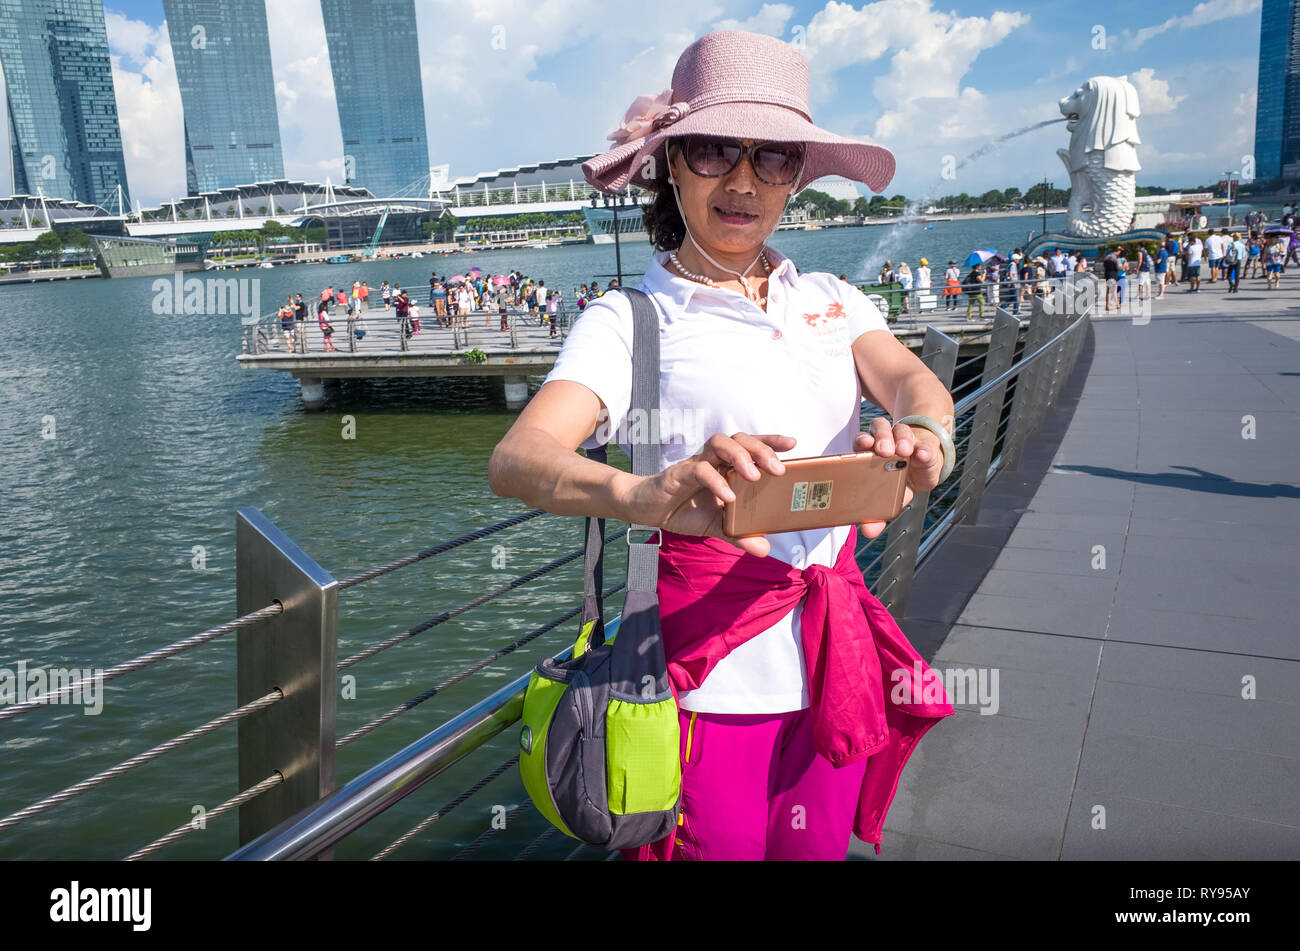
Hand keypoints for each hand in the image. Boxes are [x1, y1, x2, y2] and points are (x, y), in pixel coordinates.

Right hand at [618, 431, 795, 557]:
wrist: (647, 511)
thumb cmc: (684, 510)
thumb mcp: (717, 526)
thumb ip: (740, 534)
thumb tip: (765, 549)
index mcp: (725, 466)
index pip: (751, 446)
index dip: (770, 441)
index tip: (793, 444)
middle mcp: (713, 460)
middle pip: (740, 439)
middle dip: (762, 449)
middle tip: (778, 469)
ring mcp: (696, 463)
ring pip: (720, 444)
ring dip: (740, 457)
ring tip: (755, 476)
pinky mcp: (679, 474)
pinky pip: (700, 470)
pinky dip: (716, 482)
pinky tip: (728, 497)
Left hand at [852, 417, 946, 539]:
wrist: (921, 471)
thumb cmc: (896, 482)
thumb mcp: (886, 498)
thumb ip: (875, 514)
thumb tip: (869, 531)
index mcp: (869, 452)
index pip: (862, 440)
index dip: (862, 441)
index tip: (864, 445)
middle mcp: (885, 440)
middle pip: (879, 429)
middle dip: (881, 438)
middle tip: (884, 451)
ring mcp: (904, 439)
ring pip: (899, 429)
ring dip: (901, 438)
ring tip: (904, 451)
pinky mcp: (924, 445)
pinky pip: (924, 443)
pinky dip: (923, 449)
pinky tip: (922, 455)